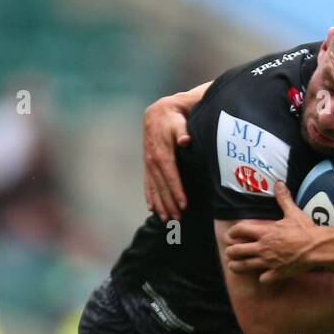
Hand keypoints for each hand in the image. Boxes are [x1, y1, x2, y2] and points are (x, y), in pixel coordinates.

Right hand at [142, 96, 191, 220]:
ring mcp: (149, 164)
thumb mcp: (179, 123)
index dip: (177, 192)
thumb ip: (183, 132)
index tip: (184, 205)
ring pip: (155, 188)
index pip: (171, 178)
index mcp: (162, 154)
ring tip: (166, 220)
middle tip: (178, 219)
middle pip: (163, 187)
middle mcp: (153, 162)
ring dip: (160, 205)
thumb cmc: (173, 120)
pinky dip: (150, 196)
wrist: (158, 113)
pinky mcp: (148, 164)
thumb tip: (186, 139)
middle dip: (170, 204)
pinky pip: (148, 184)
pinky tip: (151, 208)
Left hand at [225, 181, 325, 283]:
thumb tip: (279, 183)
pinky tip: (263, 276)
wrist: (316, 248)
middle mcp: (263, 248)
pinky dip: (262, 278)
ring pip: (245, 266)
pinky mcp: (277, 273)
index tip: (230, 234)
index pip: (241, 229)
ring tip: (232, 266)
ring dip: (237, 266)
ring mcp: (268, 262)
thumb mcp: (293, 212)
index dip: (233, 231)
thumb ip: (283, 199)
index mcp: (265, 232)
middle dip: (230, 251)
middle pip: (237, 250)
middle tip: (229, 252)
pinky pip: (264, 279)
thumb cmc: (305, 230)